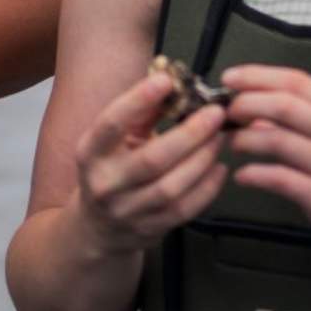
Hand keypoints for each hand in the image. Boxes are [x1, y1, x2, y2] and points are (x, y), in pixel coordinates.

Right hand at [70, 70, 231, 254]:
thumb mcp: (115, 141)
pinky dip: (207, 188)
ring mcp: (127, 211)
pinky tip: (218, 167)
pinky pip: (184, 209)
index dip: (137, 100)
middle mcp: (105, 184)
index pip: (111, 124)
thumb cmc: (111, 171)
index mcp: (91, 153)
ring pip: (172, 187)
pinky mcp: (149, 230)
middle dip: (189, 134)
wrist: (97, 228)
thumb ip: (140, 115)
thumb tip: (172, 84)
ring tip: (219, 138)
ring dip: (202, 159)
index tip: (165, 80)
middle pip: (152, 159)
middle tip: (215, 114)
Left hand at [221, 64, 310, 269]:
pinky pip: (280, 180)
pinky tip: (243, 176)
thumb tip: (261, 109)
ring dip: (245, 138)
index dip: (259, 76)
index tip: (232, 77)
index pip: (297, 82)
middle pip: (285, 104)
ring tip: (233, 142)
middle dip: (247, 102)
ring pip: (278, 140)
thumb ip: (309, 120)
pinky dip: (254, 175)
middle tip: (227, 111)